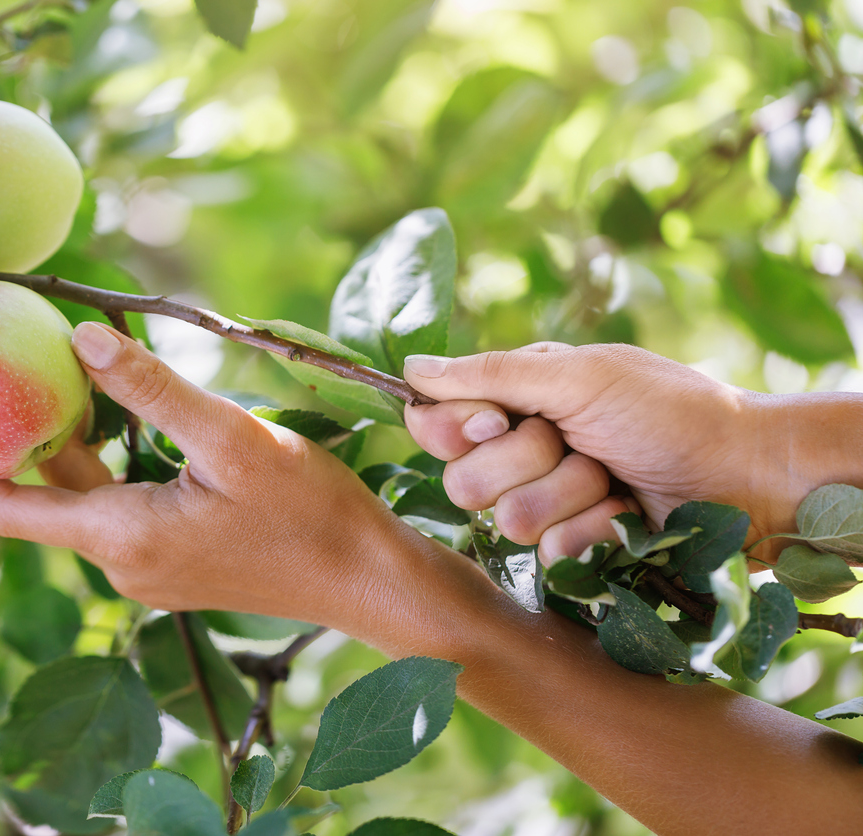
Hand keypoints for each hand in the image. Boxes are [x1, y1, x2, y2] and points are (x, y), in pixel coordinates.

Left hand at [0, 322, 434, 643]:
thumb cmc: (309, 511)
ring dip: (70, 446)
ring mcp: (151, 571)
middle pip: (46, 502)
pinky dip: (108, 466)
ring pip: (86, 503)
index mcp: (122, 537)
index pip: (10, 510)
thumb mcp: (232, 438)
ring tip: (61, 378)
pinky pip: (120, 512)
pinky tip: (122, 419)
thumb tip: (78, 339)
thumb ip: (152, 390)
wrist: (366, 580)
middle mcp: (124, 564)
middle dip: (18, 439)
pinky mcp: (178, 565)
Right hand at [403, 342, 818, 561]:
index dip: (456, 430)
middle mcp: (524, 451)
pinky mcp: (578, 549)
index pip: (437, 422)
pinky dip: (594, 532)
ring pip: (505, 520)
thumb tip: (412, 368)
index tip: (497, 420)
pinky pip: (549, 555)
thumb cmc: (667, 410)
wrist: (747, 473)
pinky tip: (627, 516)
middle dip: (525, 463)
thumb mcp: (577, 377)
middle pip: (462, 479)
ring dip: (568, 496)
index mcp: (518, 400)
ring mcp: (551, 502)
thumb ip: (490, 374)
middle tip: (577, 443)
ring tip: (613, 479)